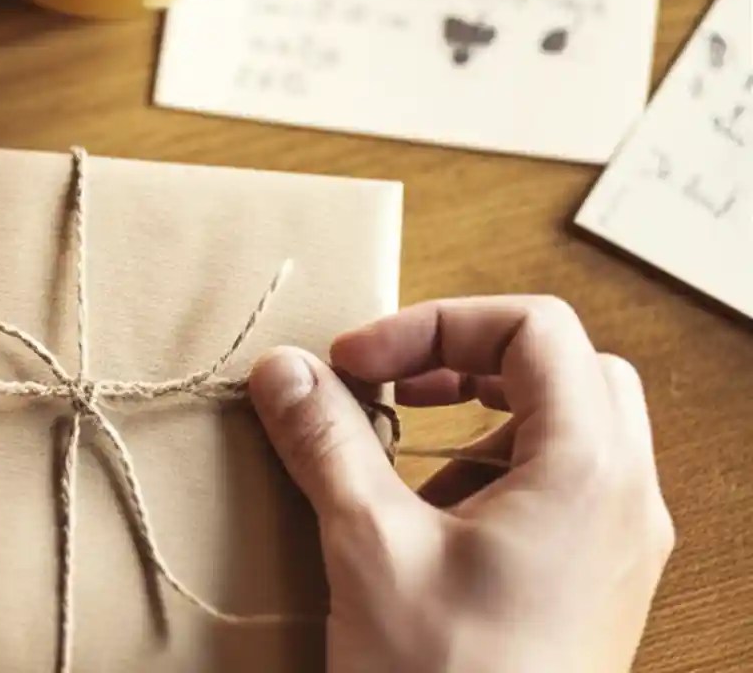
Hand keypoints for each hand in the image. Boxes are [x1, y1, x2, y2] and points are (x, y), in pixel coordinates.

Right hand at [248, 297, 673, 672]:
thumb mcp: (368, 545)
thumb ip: (326, 441)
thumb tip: (284, 370)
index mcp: (587, 469)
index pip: (534, 328)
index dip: (436, 324)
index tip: (357, 363)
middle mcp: (623, 497)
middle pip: (566, 368)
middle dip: (469, 358)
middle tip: (392, 385)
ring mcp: (617, 544)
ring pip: (570, 426)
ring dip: (481, 415)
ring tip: (404, 455)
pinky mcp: (593, 582)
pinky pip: (561, 488)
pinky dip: (495, 471)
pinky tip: (429, 523)